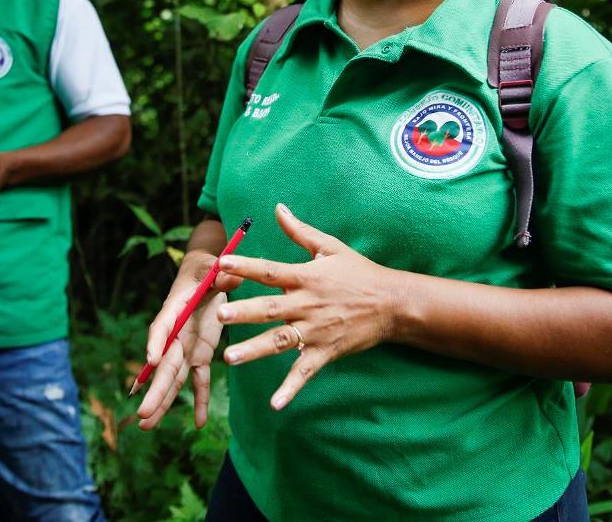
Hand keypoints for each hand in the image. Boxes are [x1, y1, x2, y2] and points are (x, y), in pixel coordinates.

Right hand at [135, 250, 243, 429]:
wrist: (205, 272)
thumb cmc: (205, 267)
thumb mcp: (213, 267)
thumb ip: (221, 275)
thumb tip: (229, 276)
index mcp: (175, 308)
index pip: (163, 326)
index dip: (157, 342)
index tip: (151, 362)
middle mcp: (176, 332)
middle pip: (164, 363)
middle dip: (155, 389)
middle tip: (142, 414)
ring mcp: (187, 346)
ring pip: (174, 378)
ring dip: (162, 402)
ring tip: (146, 426)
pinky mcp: (200, 353)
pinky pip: (199, 379)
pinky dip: (199, 399)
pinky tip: (197, 423)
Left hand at [216, 203, 398, 410]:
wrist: (393, 303)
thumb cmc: (359, 272)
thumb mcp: (330, 247)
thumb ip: (299, 231)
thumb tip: (277, 208)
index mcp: (306, 277)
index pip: (270, 270)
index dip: (245, 266)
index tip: (221, 263)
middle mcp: (307, 304)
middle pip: (270, 308)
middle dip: (244, 311)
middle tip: (219, 314)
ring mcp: (315, 331)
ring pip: (280, 341)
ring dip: (255, 350)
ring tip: (230, 358)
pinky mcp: (325, 351)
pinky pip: (305, 372)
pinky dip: (290, 389)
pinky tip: (274, 404)